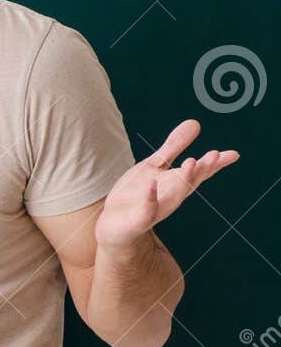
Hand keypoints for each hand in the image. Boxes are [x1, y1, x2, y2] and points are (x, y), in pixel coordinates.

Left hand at [95, 119, 238, 250]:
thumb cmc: (137, 193)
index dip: (215, 164)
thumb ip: (174, 146)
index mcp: (176, 182)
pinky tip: (151, 184)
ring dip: (183, 180)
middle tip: (214, 155)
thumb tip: (195, 122)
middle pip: (190, 182)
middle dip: (202, 169)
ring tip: (191, 162)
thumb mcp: (155, 165)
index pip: (199, 172)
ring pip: (174, 196)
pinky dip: (150, 199)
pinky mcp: (138, 219)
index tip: (232, 154)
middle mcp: (170, 196)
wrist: (114, 224)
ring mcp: (156, 208)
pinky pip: (146, 211)